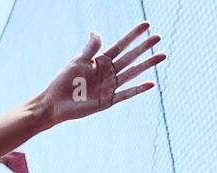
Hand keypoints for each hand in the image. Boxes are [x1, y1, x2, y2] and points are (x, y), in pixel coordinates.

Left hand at [41, 22, 165, 124]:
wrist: (54, 104)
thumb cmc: (63, 82)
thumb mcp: (77, 62)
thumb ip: (90, 48)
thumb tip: (96, 31)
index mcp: (101, 61)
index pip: (121, 45)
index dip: (133, 35)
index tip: (146, 24)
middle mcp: (108, 72)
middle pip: (130, 57)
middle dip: (144, 47)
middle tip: (158, 36)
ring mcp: (109, 86)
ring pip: (132, 73)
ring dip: (147, 64)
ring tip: (162, 55)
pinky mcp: (108, 101)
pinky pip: (125, 94)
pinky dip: (137, 89)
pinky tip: (151, 83)